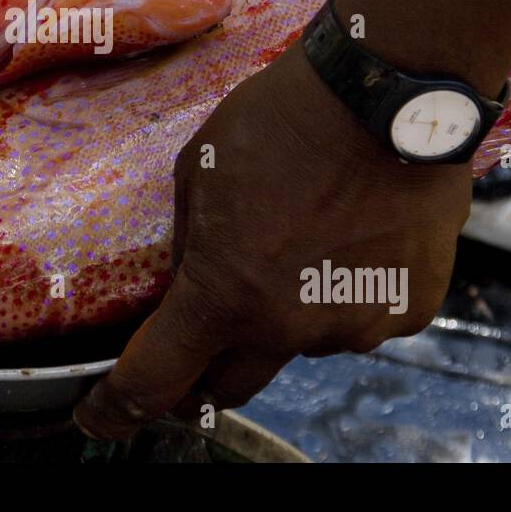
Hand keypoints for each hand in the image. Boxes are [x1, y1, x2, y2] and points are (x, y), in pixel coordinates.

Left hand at [73, 45, 470, 438]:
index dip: (119, 408)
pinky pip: (359, 317)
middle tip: (204, 330)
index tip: (102, 418)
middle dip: (206, 369)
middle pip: (230, 386)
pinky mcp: (409, 310)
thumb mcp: (197, 172)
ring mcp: (355, 325)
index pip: (156, 380)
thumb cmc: (282, 119)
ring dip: (288, 311)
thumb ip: (188, 246)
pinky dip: (345, 291)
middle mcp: (291, 327)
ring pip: (301, 341)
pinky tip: (350, 235)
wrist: (387, 93)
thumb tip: (187, 287)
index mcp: (225, 294)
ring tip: (302, 234)